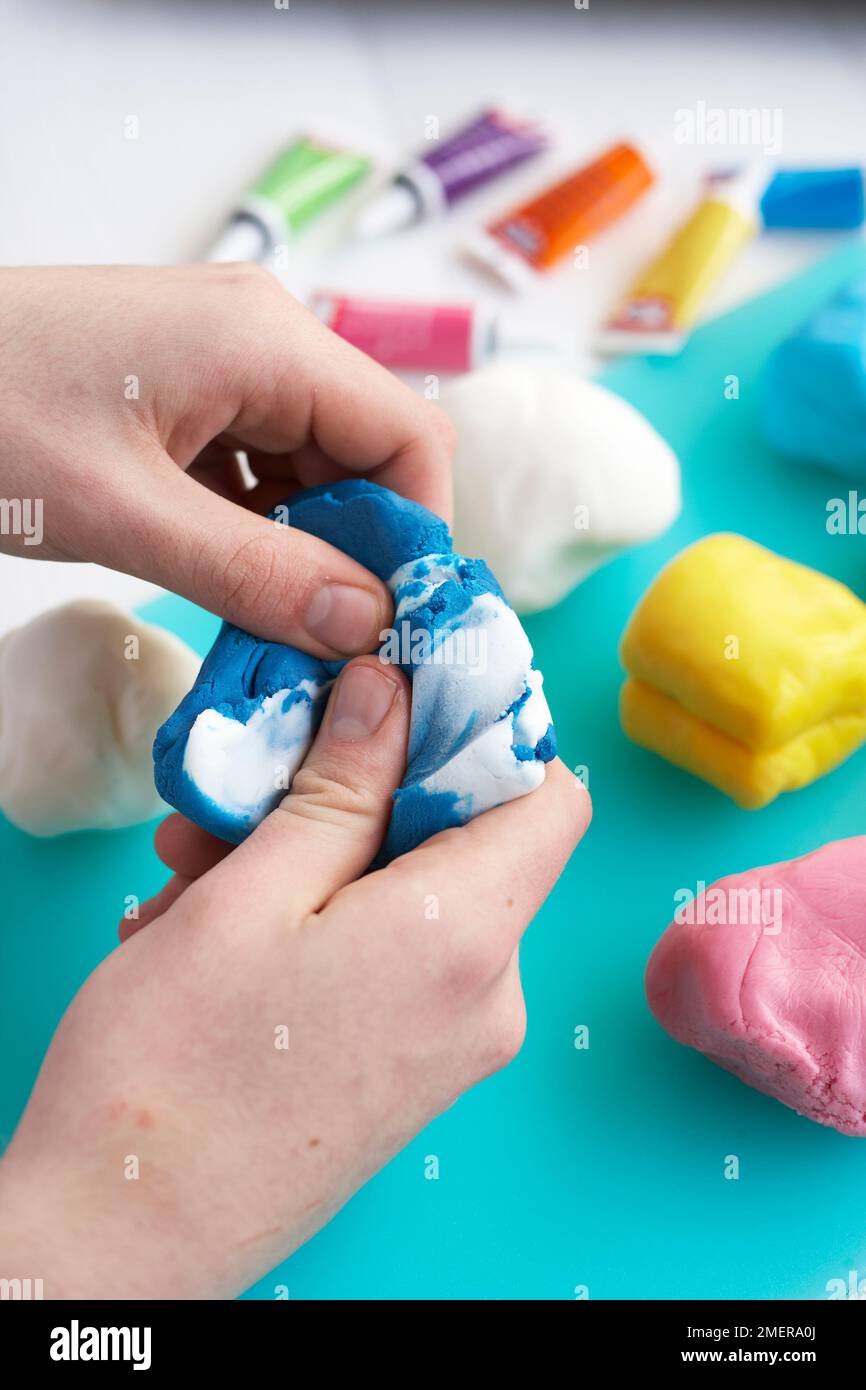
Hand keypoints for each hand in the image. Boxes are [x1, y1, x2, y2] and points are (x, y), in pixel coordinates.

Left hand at [0, 265, 453, 656]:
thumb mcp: (121, 514)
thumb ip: (254, 573)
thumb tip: (366, 626)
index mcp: (267, 341)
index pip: (410, 438)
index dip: (419, 538)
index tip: (393, 626)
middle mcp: (263, 338)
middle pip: (369, 454)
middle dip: (360, 552)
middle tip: (330, 644)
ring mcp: (225, 361)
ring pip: (317, 467)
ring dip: (308, 547)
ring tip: (277, 623)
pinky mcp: (188, 390)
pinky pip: (260, 465)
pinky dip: (261, 528)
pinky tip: (233, 580)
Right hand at [0, 656, 589, 1298]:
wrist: (126, 1237)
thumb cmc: (173, 1068)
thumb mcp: (251, 893)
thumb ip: (342, 784)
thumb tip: (393, 691)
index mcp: (467, 938)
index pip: (552, 798)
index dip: (491, 734)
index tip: (406, 699)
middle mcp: (487, 997)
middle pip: (469, 842)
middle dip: (360, 796)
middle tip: (248, 789)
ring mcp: (454, 1043)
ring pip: (414, 897)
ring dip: (317, 859)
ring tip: (198, 870)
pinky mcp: (413, 1071)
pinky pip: (394, 957)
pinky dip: (323, 920)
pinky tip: (221, 924)